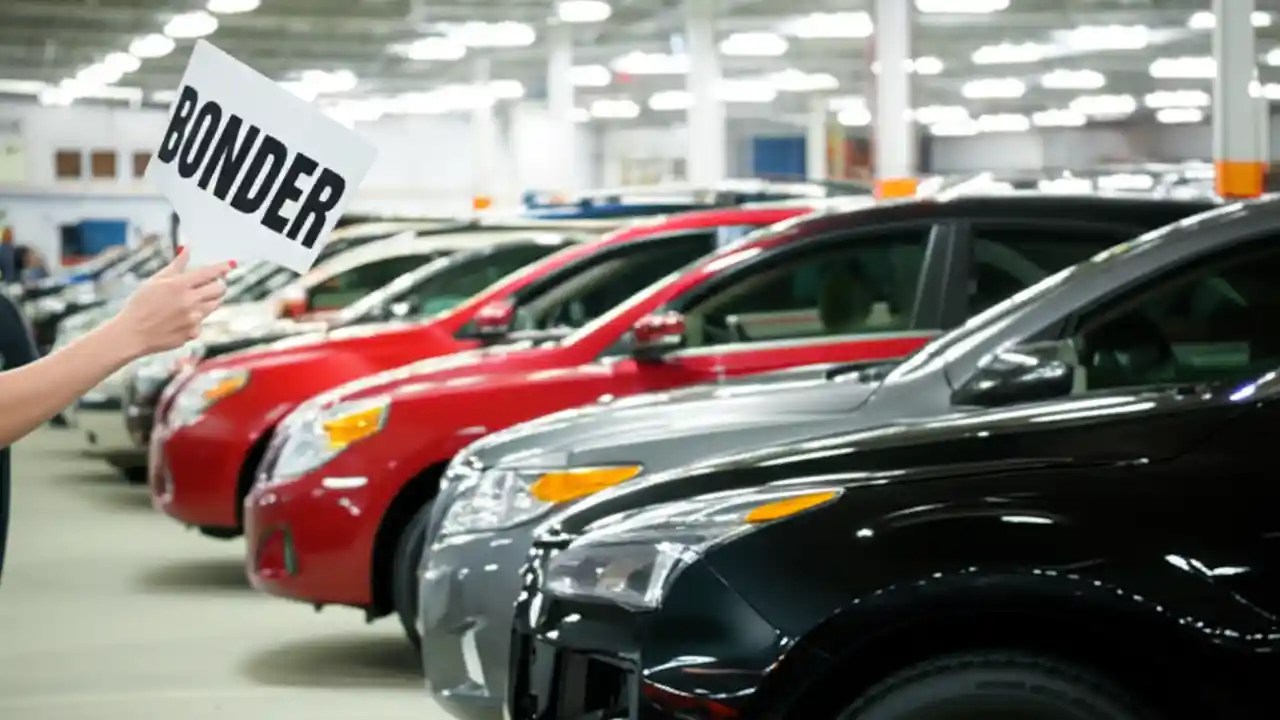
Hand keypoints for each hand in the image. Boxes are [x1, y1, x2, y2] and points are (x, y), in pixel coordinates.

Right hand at [107, 247, 234, 357]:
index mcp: (179, 285)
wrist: (132, 334)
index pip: (209, 273)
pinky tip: (178, 319)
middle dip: (217, 284)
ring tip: (188, 301)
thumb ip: (176, 265)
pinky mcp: (193, 333)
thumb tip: (187, 248)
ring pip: (214, 305)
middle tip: (207, 285)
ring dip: (208, 300)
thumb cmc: (141, 304)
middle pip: (219, 289)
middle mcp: (190, 301)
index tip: (232, 264)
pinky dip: (195, 318)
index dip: (222, 267)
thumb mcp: (155, 281)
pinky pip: (202, 321)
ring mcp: (193, 318)